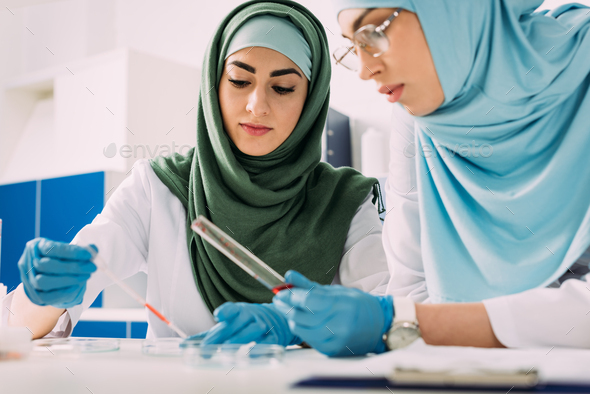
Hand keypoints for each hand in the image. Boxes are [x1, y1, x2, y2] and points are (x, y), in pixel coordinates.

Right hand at [18, 238, 96, 307]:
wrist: (48, 275)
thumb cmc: (59, 259)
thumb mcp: (67, 250)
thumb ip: (80, 250)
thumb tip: (94, 249)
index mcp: (36, 246)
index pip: (52, 248)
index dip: (71, 252)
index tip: (89, 254)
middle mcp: (28, 262)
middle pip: (47, 265)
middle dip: (72, 267)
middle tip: (92, 267)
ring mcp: (29, 280)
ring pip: (43, 281)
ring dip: (67, 280)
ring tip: (86, 276)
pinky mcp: (34, 295)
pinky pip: (46, 296)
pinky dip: (62, 291)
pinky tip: (76, 286)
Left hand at [187, 302, 300, 346]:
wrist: (278, 320)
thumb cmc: (248, 322)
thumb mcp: (230, 324)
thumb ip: (208, 335)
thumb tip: (184, 345)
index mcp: (239, 311)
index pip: (232, 309)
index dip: (226, 311)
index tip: (218, 316)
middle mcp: (252, 316)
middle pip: (236, 324)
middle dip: (221, 335)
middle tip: (207, 347)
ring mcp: (264, 326)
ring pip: (252, 331)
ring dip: (239, 339)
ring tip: (225, 350)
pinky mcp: (275, 337)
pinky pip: (268, 342)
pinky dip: (260, 348)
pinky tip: (250, 355)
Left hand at [273, 270, 393, 356]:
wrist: (379, 326)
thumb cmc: (358, 305)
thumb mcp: (336, 291)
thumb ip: (309, 285)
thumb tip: (288, 276)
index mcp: (340, 304)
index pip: (306, 300)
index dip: (289, 296)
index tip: (280, 293)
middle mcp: (338, 324)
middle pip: (299, 316)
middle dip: (285, 307)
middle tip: (280, 300)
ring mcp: (334, 339)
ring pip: (300, 329)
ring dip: (292, 319)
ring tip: (293, 311)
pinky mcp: (331, 351)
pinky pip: (308, 340)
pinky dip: (303, 330)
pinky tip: (305, 323)